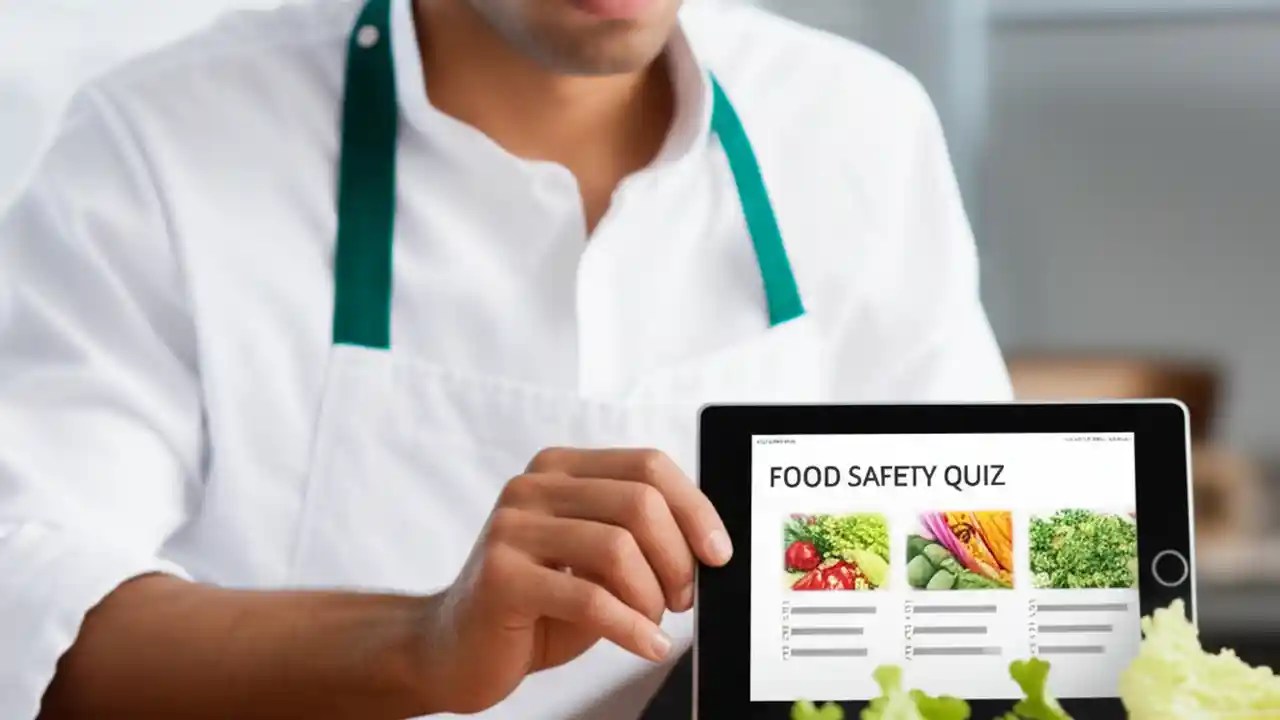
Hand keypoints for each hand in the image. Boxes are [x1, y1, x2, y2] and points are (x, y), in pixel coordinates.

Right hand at [418, 448, 731, 713]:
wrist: (456, 649)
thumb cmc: (537, 605)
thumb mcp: (594, 558)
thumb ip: (637, 537)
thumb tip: (708, 547)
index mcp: (559, 468)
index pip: (647, 465)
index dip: (694, 508)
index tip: (718, 553)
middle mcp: (532, 487)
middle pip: (639, 501)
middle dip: (677, 557)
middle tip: (684, 597)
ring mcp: (511, 528)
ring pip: (618, 548)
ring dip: (653, 595)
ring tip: (655, 621)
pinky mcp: (502, 577)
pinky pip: (590, 598)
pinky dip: (632, 628)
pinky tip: (647, 645)